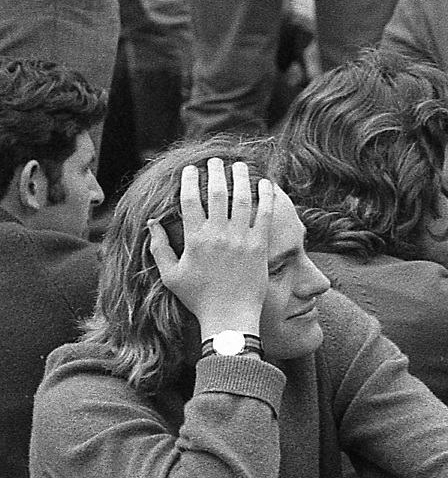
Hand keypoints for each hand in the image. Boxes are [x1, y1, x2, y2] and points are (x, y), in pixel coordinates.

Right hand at [146, 159, 272, 338]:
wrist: (230, 316)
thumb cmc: (198, 297)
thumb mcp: (170, 274)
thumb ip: (159, 247)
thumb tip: (151, 223)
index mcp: (194, 239)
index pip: (190, 200)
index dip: (189, 181)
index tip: (190, 169)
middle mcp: (218, 235)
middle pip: (217, 193)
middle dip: (215, 172)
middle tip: (215, 161)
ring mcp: (241, 240)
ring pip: (243, 199)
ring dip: (240, 178)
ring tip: (239, 166)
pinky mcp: (260, 246)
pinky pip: (265, 215)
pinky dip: (266, 197)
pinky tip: (266, 184)